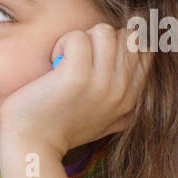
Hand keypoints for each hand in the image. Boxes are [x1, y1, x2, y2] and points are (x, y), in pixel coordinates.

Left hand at [0, 23, 150, 158]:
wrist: (32, 146)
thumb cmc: (59, 131)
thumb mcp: (102, 125)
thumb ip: (121, 114)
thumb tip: (133, 108)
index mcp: (128, 99)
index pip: (145, 50)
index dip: (120, 42)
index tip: (95, 56)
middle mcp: (119, 91)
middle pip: (128, 36)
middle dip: (100, 38)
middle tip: (78, 58)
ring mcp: (100, 84)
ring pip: (104, 32)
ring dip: (80, 39)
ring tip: (64, 60)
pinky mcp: (76, 77)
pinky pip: (78, 38)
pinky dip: (63, 43)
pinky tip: (53, 62)